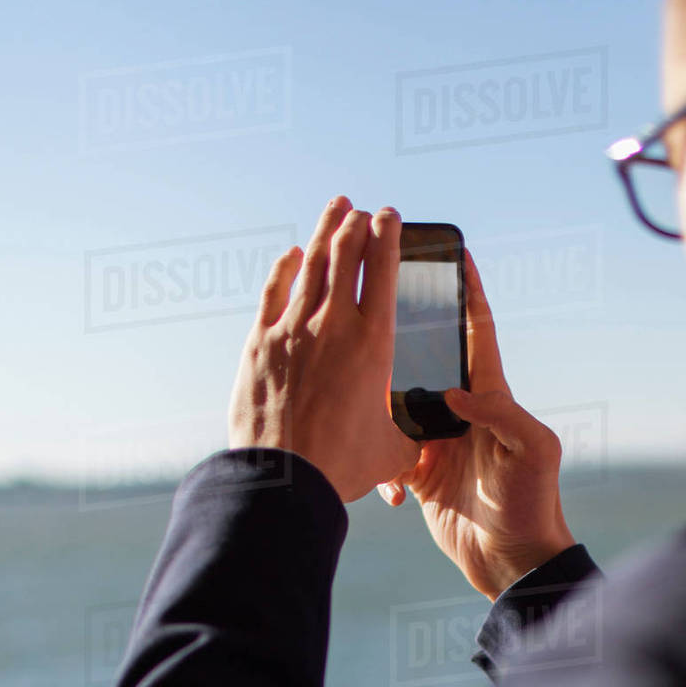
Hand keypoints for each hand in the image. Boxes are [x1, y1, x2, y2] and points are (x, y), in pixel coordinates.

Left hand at [228, 197, 419, 502]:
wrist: (283, 478)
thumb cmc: (342, 466)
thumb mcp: (393, 451)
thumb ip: (410, 434)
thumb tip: (425, 439)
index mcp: (373, 342)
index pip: (383, 270)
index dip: (387, 235)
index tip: (389, 216)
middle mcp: (333, 325)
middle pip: (346, 255)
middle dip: (356, 224)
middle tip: (362, 210)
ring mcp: (292, 329)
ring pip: (312, 264)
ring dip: (325, 231)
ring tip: (335, 208)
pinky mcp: (260, 343)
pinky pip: (274, 292)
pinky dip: (286, 268)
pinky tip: (293, 255)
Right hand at [377, 250, 574, 599]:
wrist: (512, 560)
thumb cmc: (533, 503)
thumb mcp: (532, 451)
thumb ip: (500, 415)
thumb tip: (454, 393)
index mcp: (492, 396)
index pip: (479, 332)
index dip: (470, 292)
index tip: (458, 254)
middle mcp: (463, 410)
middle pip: (429, 356)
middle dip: (405, 328)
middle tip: (377, 297)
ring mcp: (438, 438)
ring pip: (398, 400)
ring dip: (379, 394)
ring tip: (354, 380)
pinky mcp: (420, 470)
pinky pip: (387, 450)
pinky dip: (378, 459)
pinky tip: (386, 482)